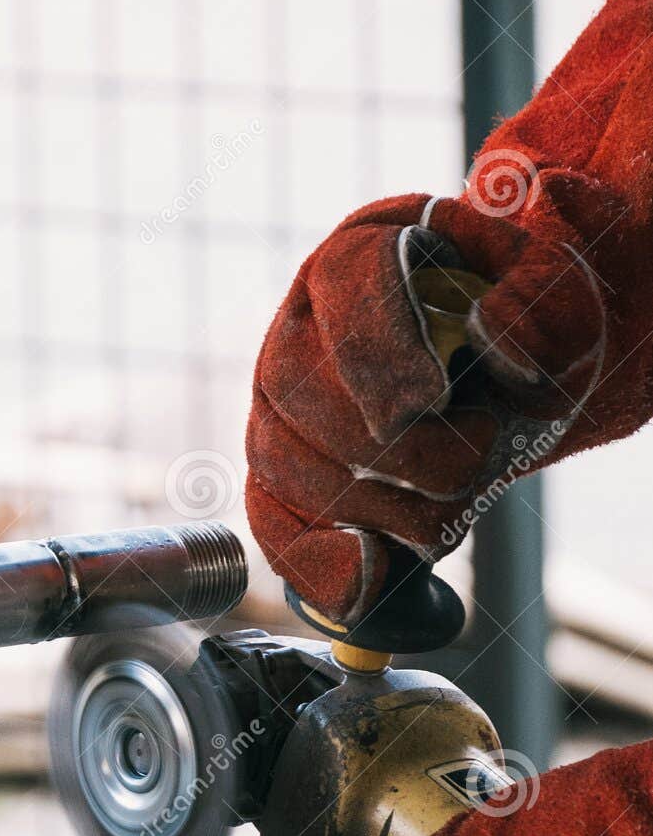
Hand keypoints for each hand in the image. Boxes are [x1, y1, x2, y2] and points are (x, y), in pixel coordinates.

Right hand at [246, 0, 652, 626]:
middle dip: (404, 451)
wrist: (500, 377)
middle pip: (304, 391)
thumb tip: (491, 337)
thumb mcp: (559, 301)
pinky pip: (274, 529)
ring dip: (388, 508)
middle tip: (484, 461)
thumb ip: (542, 307)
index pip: (345, 287)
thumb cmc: (524, 328)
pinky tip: (370, 583)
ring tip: (458, 507)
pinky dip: (320, 567)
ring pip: (291, 469)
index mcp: (365, 252)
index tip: (427, 401)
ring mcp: (276, 408)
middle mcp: (298, 326)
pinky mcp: (278, 480)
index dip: (378, 348)